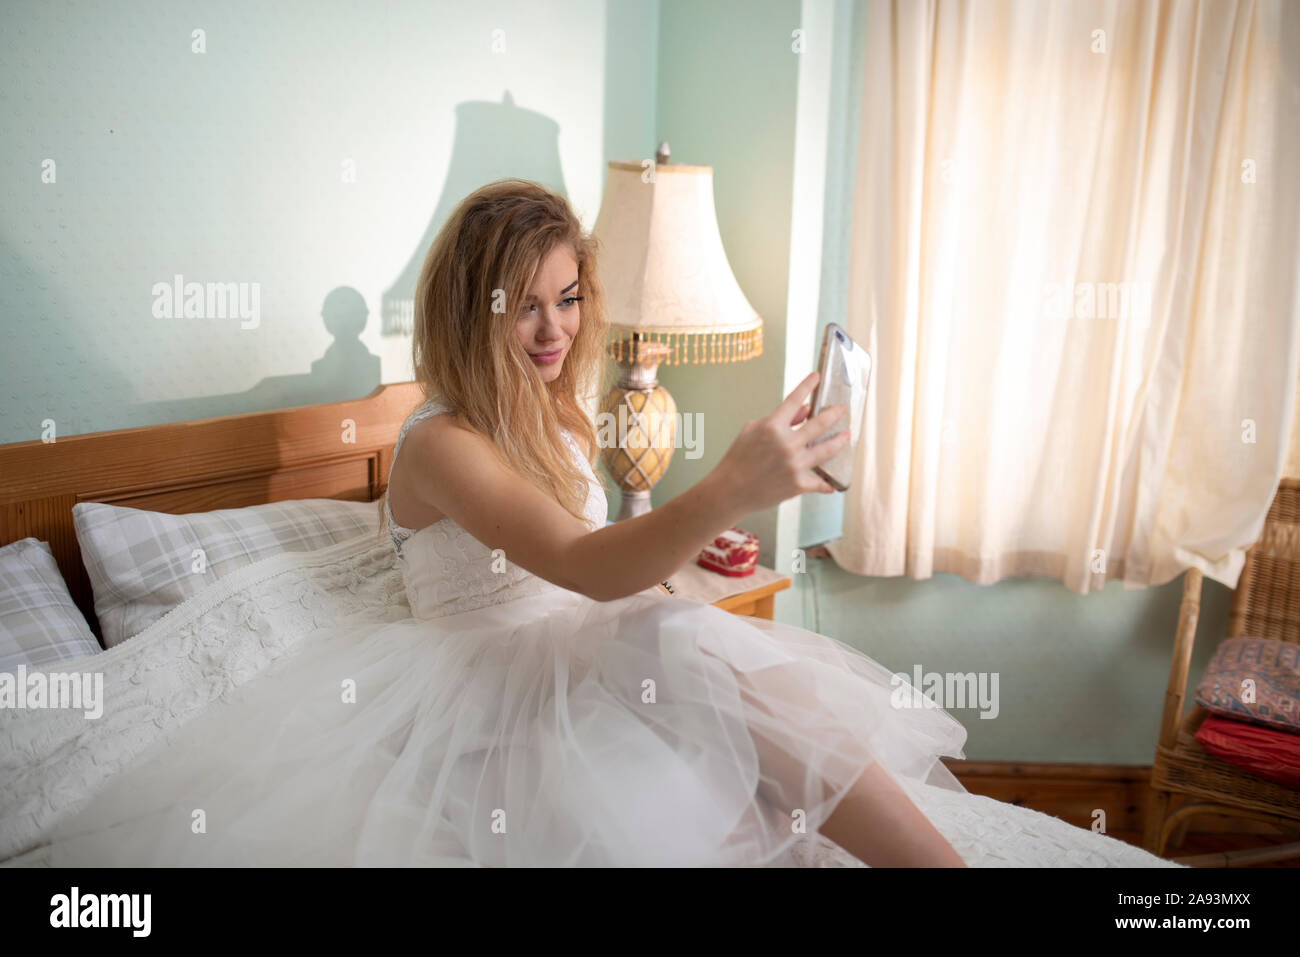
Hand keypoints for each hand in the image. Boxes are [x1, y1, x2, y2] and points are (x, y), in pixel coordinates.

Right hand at [707, 371, 848, 514]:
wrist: (730, 491)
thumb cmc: (738, 458)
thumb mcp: (752, 431)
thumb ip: (781, 420)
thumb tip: (806, 410)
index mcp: (772, 427)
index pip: (794, 400)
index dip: (807, 386)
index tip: (816, 377)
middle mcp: (786, 444)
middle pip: (819, 424)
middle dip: (833, 413)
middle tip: (841, 409)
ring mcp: (794, 464)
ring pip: (826, 450)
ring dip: (839, 441)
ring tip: (846, 435)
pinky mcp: (797, 484)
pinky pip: (819, 482)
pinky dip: (826, 484)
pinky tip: (833, 485)